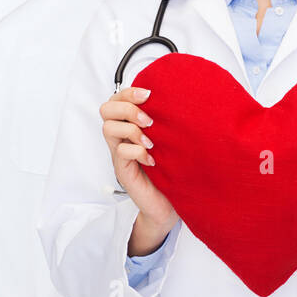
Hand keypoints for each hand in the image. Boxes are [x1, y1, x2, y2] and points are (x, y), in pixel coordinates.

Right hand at [100, 85, 177, 255]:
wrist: (170, 204)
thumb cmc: (173, 170)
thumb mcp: (173, 141)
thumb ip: (171, 122)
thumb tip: (190, 96)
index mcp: (131, 125)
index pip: (117, 99)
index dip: (129, 92)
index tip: (150, 94)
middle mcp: (122, 137)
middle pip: (106, 109)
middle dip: (128, 107)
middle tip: (149, 119)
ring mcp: (120, 154)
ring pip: (108, 128)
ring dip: (132, 129)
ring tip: (151, 140)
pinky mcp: (123, 170)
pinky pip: (121, 152)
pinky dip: (138, 151)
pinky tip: (153, 159)